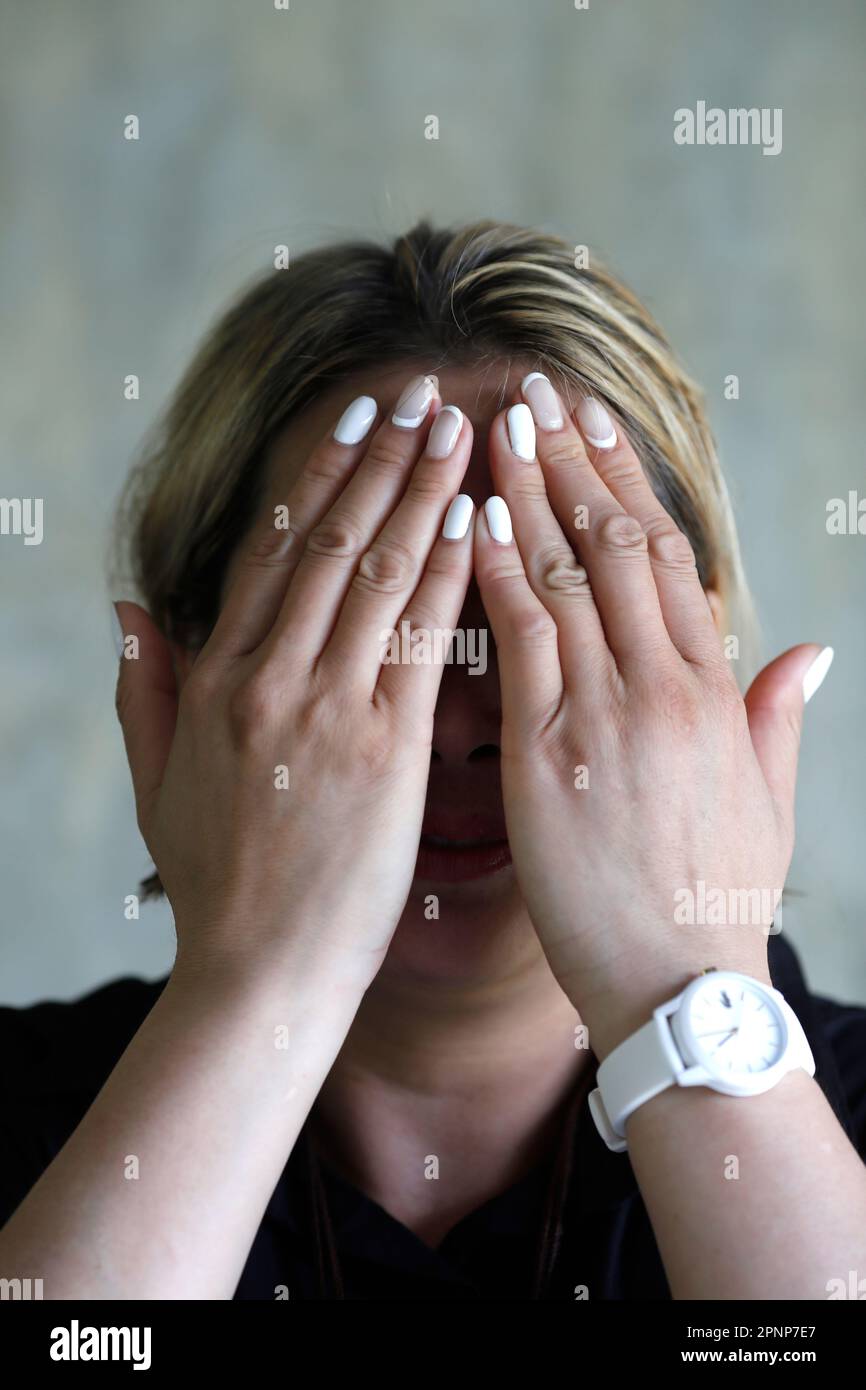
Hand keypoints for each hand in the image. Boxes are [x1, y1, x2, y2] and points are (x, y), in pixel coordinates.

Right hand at [114, 376, 473, 992]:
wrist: (260, 975)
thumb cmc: (217, 885)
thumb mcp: (155, 784)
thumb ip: (142, 692)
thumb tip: (129, 610)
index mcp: (217, 681)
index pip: (275, 554)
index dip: (319, 479)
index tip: (356, 425)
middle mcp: (269, 679)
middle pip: (332, 543)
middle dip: (383, 460)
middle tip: (424, 395)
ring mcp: (326, 710)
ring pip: (377, 573)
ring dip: (423, 492)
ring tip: (461, 429)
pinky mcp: (384, 752)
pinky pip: (418, 641)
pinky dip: (448, 573)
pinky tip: (477, 520)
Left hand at [474, 378, 827, 1058]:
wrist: (678, 986)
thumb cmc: (713, 899)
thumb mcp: (767, 800)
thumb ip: (778, 715)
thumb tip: (807, 651)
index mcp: (714, 689)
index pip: (665, 556)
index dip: (624, 483)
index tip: (593, 426)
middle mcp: (667, 684)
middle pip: (615, 543)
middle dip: (573, 460)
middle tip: (536, 391)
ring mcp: (610, 712)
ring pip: (568, 572)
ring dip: (528, 489)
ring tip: (495, 424)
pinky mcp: (552, 751)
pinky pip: (522, 638)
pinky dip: (497, 569)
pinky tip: (472, 514)